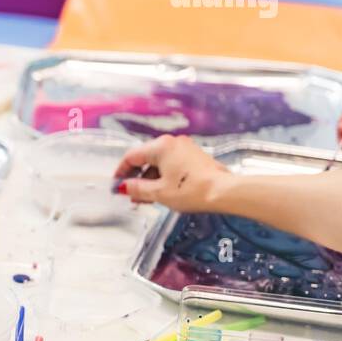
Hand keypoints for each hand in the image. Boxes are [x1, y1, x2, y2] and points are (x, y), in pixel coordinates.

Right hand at [113, 134, 229, 212]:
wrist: (224, 192)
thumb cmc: (192, 190)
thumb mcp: (159, 193)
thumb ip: (137, 188)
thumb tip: (124, 187)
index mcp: (161, 146)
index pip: (132, 156)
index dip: (121, 172)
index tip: (116, 184)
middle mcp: (173, 143)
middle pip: (146, 158)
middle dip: (136, 177)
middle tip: (131, 194)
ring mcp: (185, 148)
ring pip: (159, 162)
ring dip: (150, 179)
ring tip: (146, 198)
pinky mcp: (195, 157)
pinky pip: (171, 164)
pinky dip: (163, 176)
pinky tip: (162, 191)